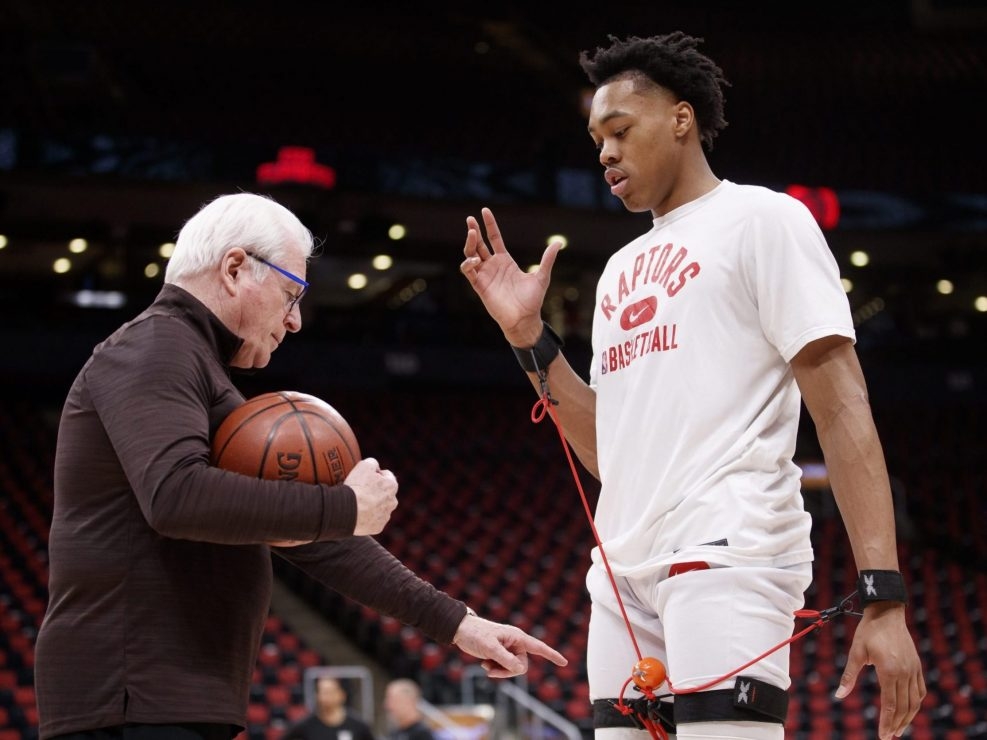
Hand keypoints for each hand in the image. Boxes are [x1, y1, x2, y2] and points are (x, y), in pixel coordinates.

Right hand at [345, 457, 398, 535]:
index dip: (376, 474)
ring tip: (358, 504)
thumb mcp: (364, 465)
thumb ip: (372, 463)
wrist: (348, 511)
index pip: (387, 476)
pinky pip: (374, 520)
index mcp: (392, 486)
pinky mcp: (378, 527)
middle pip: (385, 493)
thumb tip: (375, 467)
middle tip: (361, 491)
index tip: (365, 477)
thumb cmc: (357, 487)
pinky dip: (368, 517)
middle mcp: (393, 502)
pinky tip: (358, 514)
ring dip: (372, 505)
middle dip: (376, 491)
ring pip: (380, 508)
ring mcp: (385, 516)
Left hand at [452, 612, 567, 677]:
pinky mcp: (501, 655)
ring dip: (500, 671)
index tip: (564, 662)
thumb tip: (521, 669)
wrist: (462, 631)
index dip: (552, 655)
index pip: (539, 647)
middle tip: (491, 669)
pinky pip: (504, 669)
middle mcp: (515, 643)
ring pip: (513, 669)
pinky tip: (484, 664)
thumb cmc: (476, 634)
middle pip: (522, 666)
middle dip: (508, 671)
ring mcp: (508, 650)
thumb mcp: (490, 648)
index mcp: (517, 637)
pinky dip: (495, 670)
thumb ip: (505, 659)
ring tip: (486, 665)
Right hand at [460, 207, 562, 346]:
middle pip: (479, 244)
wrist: (525, 319)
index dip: (489, 225)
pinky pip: (469, 272)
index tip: (485, 211)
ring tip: (472, 233)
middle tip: (470, 219)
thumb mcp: (542, 276)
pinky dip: (468, 263)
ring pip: (471, 254)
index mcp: (505, 261)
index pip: (494, 238)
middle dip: (474, 231)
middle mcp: (493, 266)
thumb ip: (547, 259)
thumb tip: (558, 242)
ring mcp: (485, 275)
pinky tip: (475, 259)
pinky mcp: (480, 286)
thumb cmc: (533, 300)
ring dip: (469, 244)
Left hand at [835, 603, 925, 737]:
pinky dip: (916, 703)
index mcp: (889, 671)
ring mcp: (913, 669)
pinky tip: (910, 709)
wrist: (887, 613)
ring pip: (915, 701)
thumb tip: (839, 695)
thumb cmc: (868, 632)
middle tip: (890, 736)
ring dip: (908, 717)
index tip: (883, 736)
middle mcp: (905, 673)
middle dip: (897, 724)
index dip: (887, 722)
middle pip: (904, 706)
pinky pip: (920, 689)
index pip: (890, 704)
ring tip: (899, 728)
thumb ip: (849, 676)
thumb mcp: (855, 652)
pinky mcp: (917, 665)